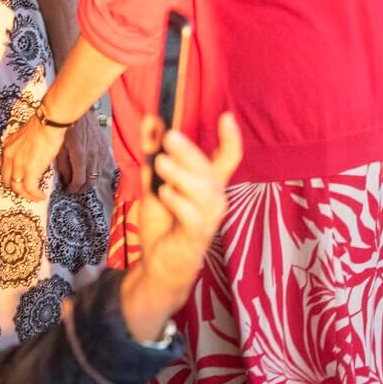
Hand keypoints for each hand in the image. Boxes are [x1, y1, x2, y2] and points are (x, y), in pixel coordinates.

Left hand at [1, 113, 65, 200]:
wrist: (47, 124)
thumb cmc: (42, 125)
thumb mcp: (25, 135)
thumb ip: (24, 146)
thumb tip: (33, 152)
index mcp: (7, 149)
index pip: (4, 169)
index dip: (11, 177)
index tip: (20, 180)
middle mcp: (9, 158)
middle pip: (8, 181)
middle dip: (17, 188)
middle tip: (27, 191)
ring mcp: (18, 166)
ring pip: (18, 188)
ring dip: (26, 195)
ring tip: (35, 197)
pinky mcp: (30, 171)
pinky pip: (30, 189)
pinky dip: (35, 195)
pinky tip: (41, 197)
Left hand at [55, 116, 112, 194]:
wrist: (79, 112)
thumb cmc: (66, 128)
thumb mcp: (59, 147)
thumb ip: (62, 165)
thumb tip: (64, 179)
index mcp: (80, 155)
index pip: (79, 180)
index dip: (72, 189)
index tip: (67, 190)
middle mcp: (93, 155)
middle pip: (91, 181)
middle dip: (82, 188)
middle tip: (74, 189)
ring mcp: (101, 151)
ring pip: (98, 174)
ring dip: (89, 181)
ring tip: (81, 181)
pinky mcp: (105, 147)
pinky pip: (103, 164)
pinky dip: (96, 171)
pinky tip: (89, 170)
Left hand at [119, 113, 243, 341]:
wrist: (159, 267)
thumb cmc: (164, 224)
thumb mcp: (154, 183)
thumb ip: (154, 154)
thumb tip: (151, 120)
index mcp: (208, 184)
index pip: (228, 158)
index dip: (231, 138)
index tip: (226, 116)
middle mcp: (215, 198)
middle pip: (211, 170)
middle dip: (191, 151)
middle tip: (169, 136)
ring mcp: (209, 217)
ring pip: (205, 190)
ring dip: (182, 174)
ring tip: (161, 164)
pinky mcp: (198, 236)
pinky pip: (194, 215)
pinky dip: (179, 201)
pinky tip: (166, 193)